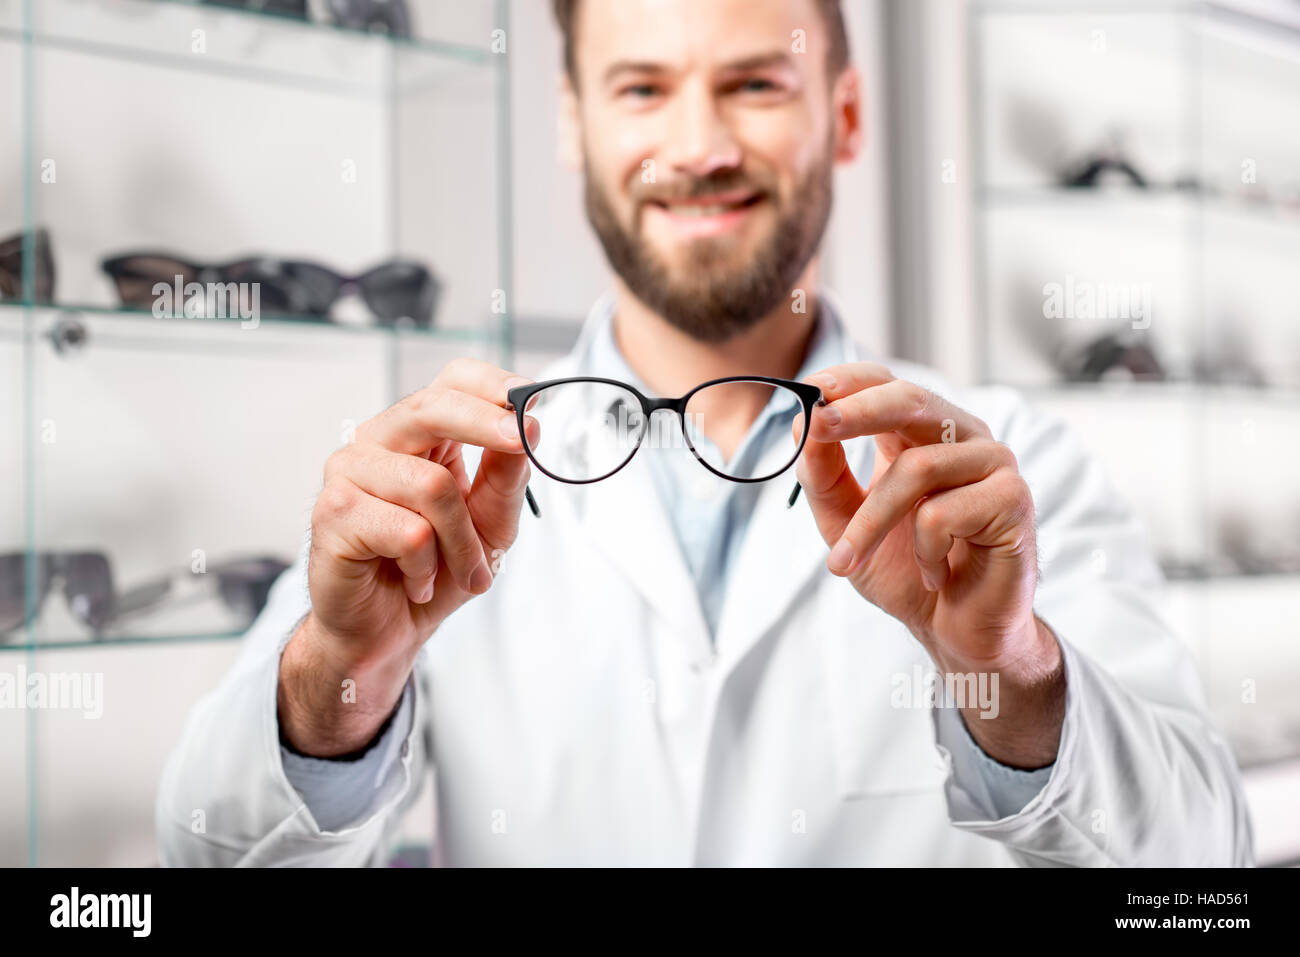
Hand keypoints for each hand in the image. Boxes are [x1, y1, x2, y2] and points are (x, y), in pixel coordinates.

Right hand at [280, 358, 537, 755]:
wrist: (388, 632)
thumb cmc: (433, 570)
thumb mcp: (490, 523)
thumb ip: (506, 476)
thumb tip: (528, 423)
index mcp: (417, 434)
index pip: (449, 382)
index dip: (490, 383)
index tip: (531, 396)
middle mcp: (377, 442)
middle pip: (431, 408)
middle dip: (487, 424)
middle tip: (525, 439)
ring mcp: (349, 473)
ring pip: (431, 485)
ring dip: (462, 541)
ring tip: (460, 571)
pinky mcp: (333, 513)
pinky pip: (408, 532)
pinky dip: (427, 566)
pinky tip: (415, 580)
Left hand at [796, 362, 1063, 766]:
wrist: (957, 631)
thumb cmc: (906, 570)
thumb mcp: (845, 521)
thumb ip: (824, 476)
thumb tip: (803, 426)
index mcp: (922, 433)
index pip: (887, 383)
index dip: (850, 381)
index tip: (809, 390)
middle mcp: (962, 437)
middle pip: (910, 400)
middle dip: (858, 411)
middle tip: (816, 425)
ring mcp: (994, 464)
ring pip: (917, 469)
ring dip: (869, 523)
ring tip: (849, 562)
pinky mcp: (1015, 500)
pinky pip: (945, 512)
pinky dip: (923, 550)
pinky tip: (933, 574)